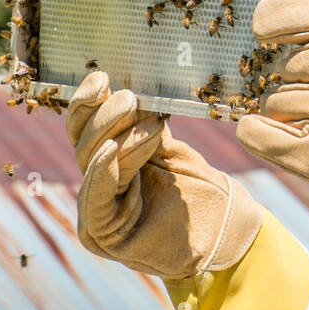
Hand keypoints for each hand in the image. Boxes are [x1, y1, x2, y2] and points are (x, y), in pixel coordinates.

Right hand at [67, 71, 261, 279]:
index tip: (101, 76)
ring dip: (115, 137)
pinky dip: (103, 171)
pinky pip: (96, 197)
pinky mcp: (102, 233)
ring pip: (91, 163)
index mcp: (107, 163)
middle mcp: (95, 185)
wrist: (224, 233)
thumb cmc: (200, 192)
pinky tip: (112, 150)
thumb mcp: (171, 150)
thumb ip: (147, 126)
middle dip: (103, 117)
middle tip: (129, 97)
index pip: (85, 129)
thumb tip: (135, 89)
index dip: (87, 102)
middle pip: (83, 143)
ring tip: (146, 121)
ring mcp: (95, 210)